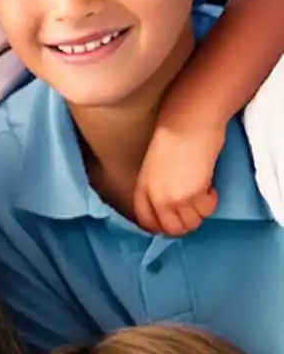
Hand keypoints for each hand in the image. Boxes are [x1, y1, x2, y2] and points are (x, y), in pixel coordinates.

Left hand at [133, 120, 223, 235]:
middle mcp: (155, 198)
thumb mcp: (153, 168)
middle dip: (186, 222)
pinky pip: (206, 210)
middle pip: (172, 229)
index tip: (175, 220)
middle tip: (195, 207)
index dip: (162, 226)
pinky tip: (211, 188)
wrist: (187, 123)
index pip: (147, 223)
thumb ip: (156, 188)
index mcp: (141, 190)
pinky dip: (211, 202)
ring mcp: (174, 198)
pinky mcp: (194, 193)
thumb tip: (168, 207)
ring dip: (200, 212)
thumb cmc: (172, 138)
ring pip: (191, 224)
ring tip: (203, 195)